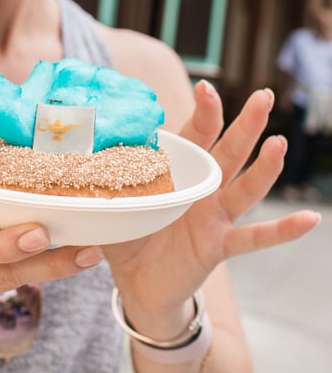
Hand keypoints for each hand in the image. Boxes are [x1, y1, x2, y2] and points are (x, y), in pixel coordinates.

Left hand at [102, 81, 320, 331]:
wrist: (137, 285)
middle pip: (228, 152)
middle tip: (264, 95)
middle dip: (245, 124)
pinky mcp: (219, 246)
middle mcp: (201, 189)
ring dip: (264, 168)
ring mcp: (214, 217)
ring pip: (244, 188)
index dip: (203, 112)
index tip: (206, 87)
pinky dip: (283, 230)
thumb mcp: (108, 202)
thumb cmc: (126, 235)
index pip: (194, 135)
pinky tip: (311, 219)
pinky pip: (254, 238)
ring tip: (279, 142)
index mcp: (176, 172)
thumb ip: (96, 178)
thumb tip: (64, 151)